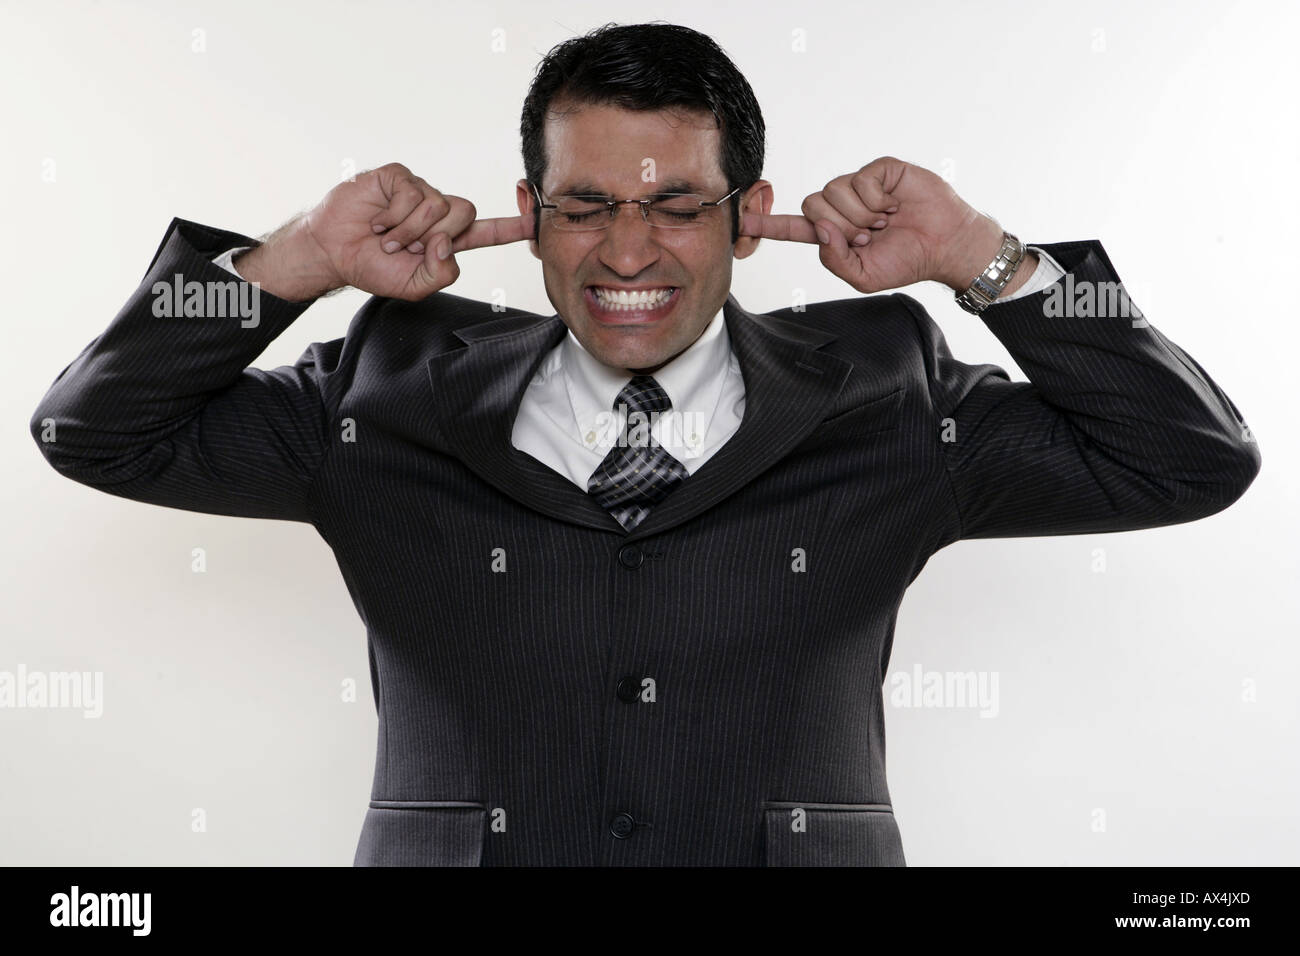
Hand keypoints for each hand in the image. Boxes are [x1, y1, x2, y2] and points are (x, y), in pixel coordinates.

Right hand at [241, 162, 533, 301]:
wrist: (334, 251)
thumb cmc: (372, 267)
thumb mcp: (413, 286)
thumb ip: (440, 274)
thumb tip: (447, 244)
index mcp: (446, 240)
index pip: (486, 232)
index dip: (510, 228)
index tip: (534, 223)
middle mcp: (437, 212)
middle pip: (465, 213)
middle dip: (435, 236)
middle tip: (406, 247)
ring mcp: (419, 192)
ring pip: (437, 205)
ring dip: (408, 229)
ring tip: (386, 236)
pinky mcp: (399, 177)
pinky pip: (412, 192)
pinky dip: (394, 214)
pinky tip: (378, 219)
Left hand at [740, 156, 1000, 293]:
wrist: (945, 245)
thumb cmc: (906, 261)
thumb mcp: (863, 276)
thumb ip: (834, 259)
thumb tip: (821, 229)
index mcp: (835, 233)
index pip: (796, 228)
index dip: (770, 225)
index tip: (744, 223)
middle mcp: (843, 206)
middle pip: (813, 206)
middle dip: (842, 227)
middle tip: (871, 235)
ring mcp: (860, 187)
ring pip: (834, 192)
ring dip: (862, 215)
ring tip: (885, 222)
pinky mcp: (879, 171)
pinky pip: (859, 180)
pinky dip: (876, 200)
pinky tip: (894, 206)